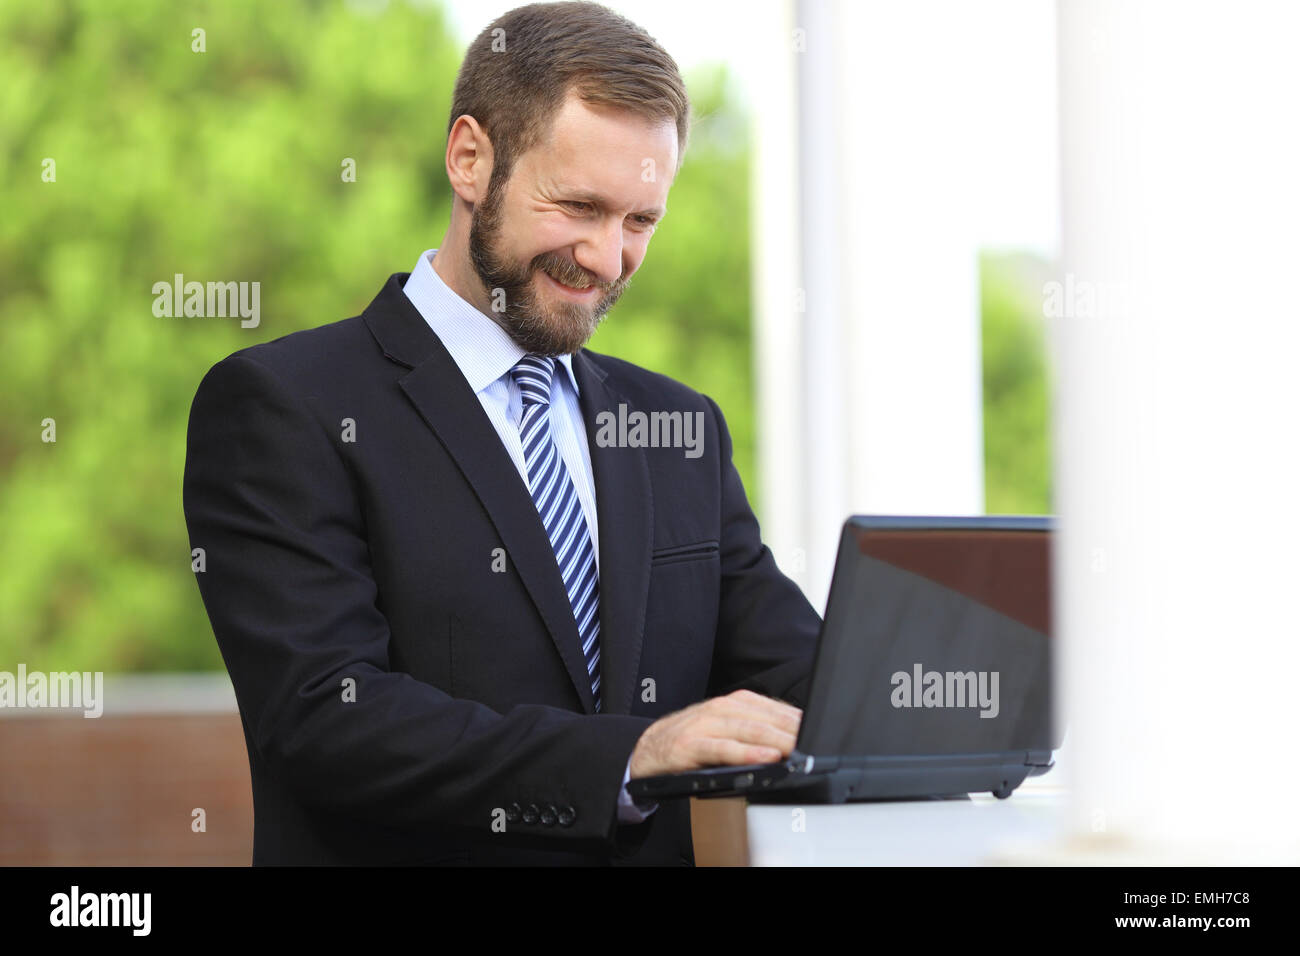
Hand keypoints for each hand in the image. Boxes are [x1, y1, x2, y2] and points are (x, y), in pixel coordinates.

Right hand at [628, 689, 802, 778]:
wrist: (648, 747)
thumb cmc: (692, 739)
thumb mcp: (725, 728)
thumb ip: (754, 728)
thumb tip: (794, 736)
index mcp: (733, 703)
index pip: (774, 710)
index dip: (799, 722)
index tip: (822, 732)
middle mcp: (720, 709)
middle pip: (766, 719)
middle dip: (794, 732)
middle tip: (817, 744)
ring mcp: (704, 725)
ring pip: (748, 731)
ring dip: (776, 741)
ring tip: (798, 749)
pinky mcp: (690, 745)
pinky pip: (723, 749)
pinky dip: (747, 753)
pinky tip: (766, 758)